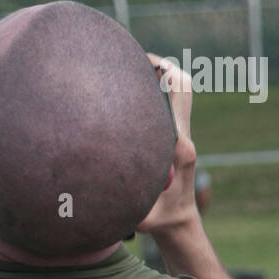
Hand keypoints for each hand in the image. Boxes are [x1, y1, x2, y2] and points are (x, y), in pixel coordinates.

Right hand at [136, 53, 198, 237]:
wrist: (182, 223)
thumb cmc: (159, 221)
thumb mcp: (142, 216)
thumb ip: (126, 205)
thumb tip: (95, 195)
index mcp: (176, 148)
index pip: (175, 101)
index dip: (163, 76)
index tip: (142, 61)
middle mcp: (182, 137)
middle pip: (183, 86)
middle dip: (162, 65)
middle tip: (134, 55)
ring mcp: (182, 135)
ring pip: (182, 90)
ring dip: (164, 73)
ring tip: (136, 64)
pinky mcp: (178, 138)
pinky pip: (174, 102)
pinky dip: (162, 87)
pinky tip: (138, 86)